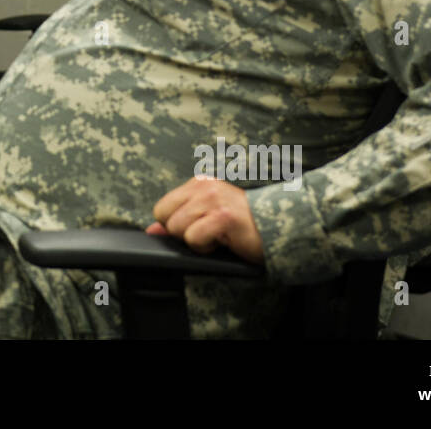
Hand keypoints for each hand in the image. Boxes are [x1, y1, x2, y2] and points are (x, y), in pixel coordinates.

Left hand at [144, 175, 264, 264]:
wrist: (279, 227)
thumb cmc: (241, 225)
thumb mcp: (206, 218)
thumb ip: (177, 221)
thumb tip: (151, 231)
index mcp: (197, 183)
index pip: (161, 208)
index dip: (175, 225)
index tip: (199, 227)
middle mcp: (203, 186)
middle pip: (166, 220)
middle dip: (183, 234)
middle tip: (209, 233)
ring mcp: (213, 200)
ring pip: (177, 229)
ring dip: (197, 241)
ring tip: (218, 236)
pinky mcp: (223, 217)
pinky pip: (194, 238)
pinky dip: (206, 247)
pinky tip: (224, 241)